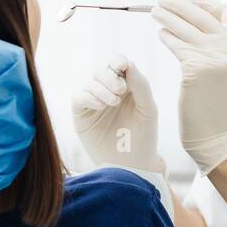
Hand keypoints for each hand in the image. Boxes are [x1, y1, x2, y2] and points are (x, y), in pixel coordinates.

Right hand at [70, 54, 165, 175]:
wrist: (132, 165)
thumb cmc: (143, 137)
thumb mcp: (148, 109)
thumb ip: (140, 85)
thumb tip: (127, 63)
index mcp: (127, 87)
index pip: (118, 64)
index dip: (118, 62)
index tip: (123, 67)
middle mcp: (109, 92)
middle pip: (102, 70)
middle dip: (110, 76)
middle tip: (120, 90)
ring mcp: (94, 103)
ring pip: (90, 82)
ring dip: (102, 88)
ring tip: (114, 103)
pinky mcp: (81, 115)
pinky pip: (79, 97)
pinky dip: (89, 97)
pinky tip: (101, 106)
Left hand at [152, 0, 226, 174]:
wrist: (219, 136)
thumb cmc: (221, 103)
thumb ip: (224, 44)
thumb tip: (198, 15)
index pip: (223, 12)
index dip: (201, 3)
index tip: (185, 0)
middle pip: (202, 16)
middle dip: (179, 5)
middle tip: (162, 0)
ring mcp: (217, 58)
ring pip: (186, 28)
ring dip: (168, 17)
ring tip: (155, 12)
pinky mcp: (197, 68)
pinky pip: (177, 45)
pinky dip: (167, 36)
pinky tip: (161, 34)